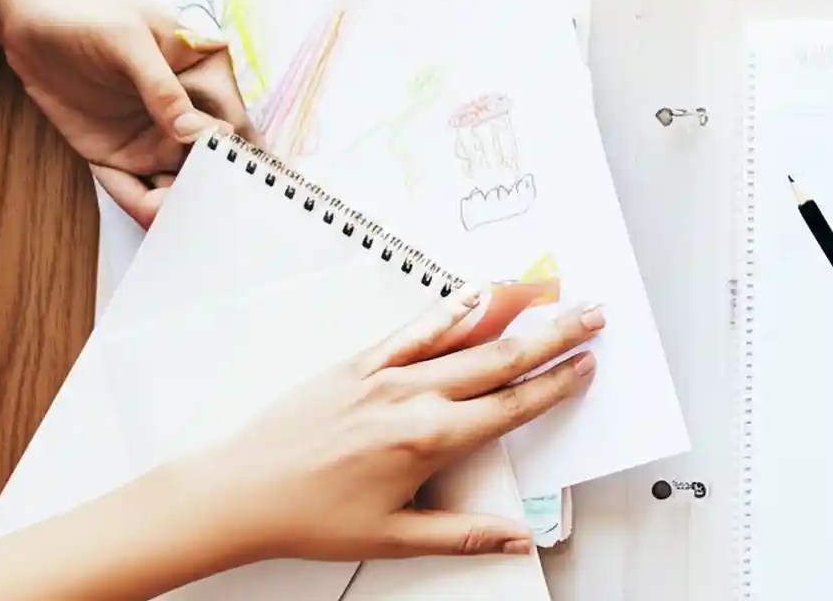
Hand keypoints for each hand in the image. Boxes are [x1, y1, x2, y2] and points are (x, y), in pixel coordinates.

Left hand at [0, 0, 259, 226]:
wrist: (32, 21)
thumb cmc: (88, 14)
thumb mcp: (128, 39)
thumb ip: (161, 86)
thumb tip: (192, 131)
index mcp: (207, 77)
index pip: (233, 125)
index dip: (233, 156)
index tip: (226, 181)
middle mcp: (193, 112)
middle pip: (214, 162)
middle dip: (206, 190)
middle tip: (189, 207)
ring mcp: (162, 137)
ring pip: (182, 184)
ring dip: (173, 204)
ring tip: (153, 211)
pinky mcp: (129, 154)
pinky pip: (142, 188)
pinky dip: (136, 200)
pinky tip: (122, 192)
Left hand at [176, 287, 603, 562]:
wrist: (241, 492)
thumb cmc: (309, 517)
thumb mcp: (395, 538)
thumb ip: (465, 534)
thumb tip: (517, 539)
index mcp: (428, 441)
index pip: (512, 406)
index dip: (556, 384)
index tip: (585, 366)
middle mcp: (412, 398)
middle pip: (501, 359)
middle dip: (554, 337)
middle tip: (591, 317)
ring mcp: (385, 374)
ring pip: (465, 335)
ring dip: (513, 313)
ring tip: (548, 294)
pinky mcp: (359, 363)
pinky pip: (414, 327)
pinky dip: (450, 307)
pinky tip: (474, 293)